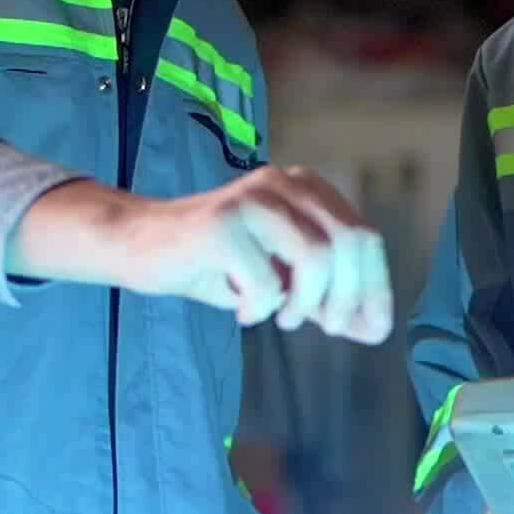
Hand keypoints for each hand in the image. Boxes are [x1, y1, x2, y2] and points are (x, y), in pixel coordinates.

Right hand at [16, 168, 390, 338]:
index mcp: (306, 189)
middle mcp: (284, 183)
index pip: (364, 236)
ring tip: (282, 318)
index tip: (371, 329)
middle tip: (326, 327)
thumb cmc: (215, 264)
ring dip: (306, 302)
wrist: (138, 245)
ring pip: (316, 256)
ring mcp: (252, 199)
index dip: (375, 287)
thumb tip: (375, 329)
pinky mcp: (221, 224)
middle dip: (349, 297)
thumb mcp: (281, 280)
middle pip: (350, 242)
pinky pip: (265, 280)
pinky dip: (261, 308)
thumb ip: (326, 297)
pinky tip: (242, 310)